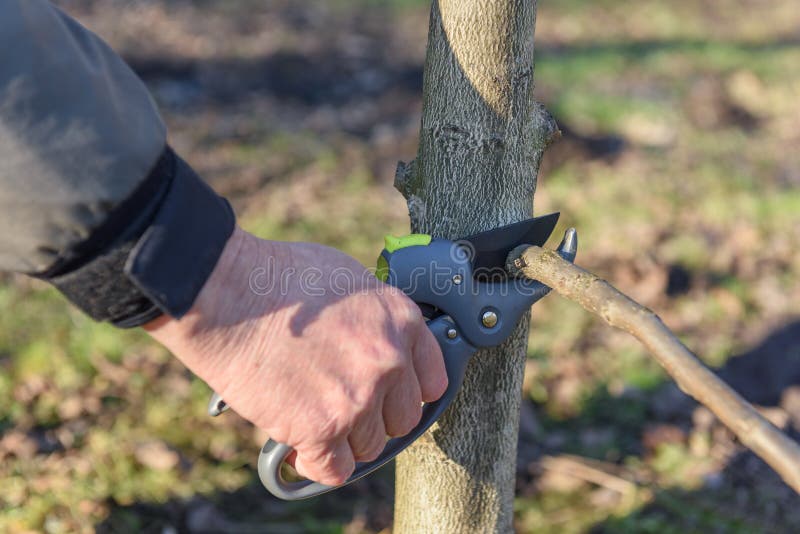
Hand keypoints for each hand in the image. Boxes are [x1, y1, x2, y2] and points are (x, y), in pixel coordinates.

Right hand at [144, 227, 446, 484]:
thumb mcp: (349, 279)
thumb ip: (375, 316)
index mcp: (401, 321)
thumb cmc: (279, 276)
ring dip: (345, 439)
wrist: (228, 292)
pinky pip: (335, 470)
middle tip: (345, 405)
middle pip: (403, 418)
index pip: (432, 380)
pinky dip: (318, 463)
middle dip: (376, 416)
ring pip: (370, 446)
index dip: (407, 390)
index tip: (390, 395)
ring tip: (316, 419)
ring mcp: (358, 398)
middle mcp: (388, 362)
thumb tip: (376, 338)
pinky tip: (301, 447)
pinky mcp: (321, 428)